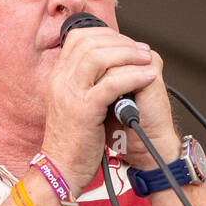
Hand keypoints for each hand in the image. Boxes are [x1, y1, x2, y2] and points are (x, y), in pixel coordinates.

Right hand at [40, 26, 175, 193]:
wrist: (61, 170)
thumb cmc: (73, 142)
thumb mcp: (73, 105)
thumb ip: (85, 84)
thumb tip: (108, 69)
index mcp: (58, 77)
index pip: (78, 38)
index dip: (106, 35)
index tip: (127, 45)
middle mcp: (61, 81)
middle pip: (90, 42)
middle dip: (121, 42)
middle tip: (142, 51)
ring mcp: (70, 94)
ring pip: (99, 57)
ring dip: (128, 55)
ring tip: (147, 60)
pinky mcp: (83, 110)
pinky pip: (110, 83)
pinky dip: (132, 76)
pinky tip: (147, 77)